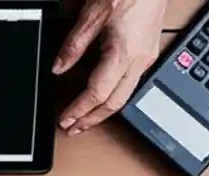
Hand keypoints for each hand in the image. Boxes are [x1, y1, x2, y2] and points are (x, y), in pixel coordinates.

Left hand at [53, 0, 167, 134]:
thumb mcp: (92, 14)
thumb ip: (73, 44)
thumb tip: (59, 68)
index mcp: (124, 53)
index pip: (98, 94)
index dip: (80, 110)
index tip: (65, 120)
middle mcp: (139, 60)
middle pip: (115, 103)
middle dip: (92, 120)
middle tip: (72, 128)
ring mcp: (147, 57)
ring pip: (125, 96)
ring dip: (103, 111)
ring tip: (84, 118)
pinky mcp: (149, 53)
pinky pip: (131, 83)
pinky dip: (114, 96)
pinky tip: (103, 97)